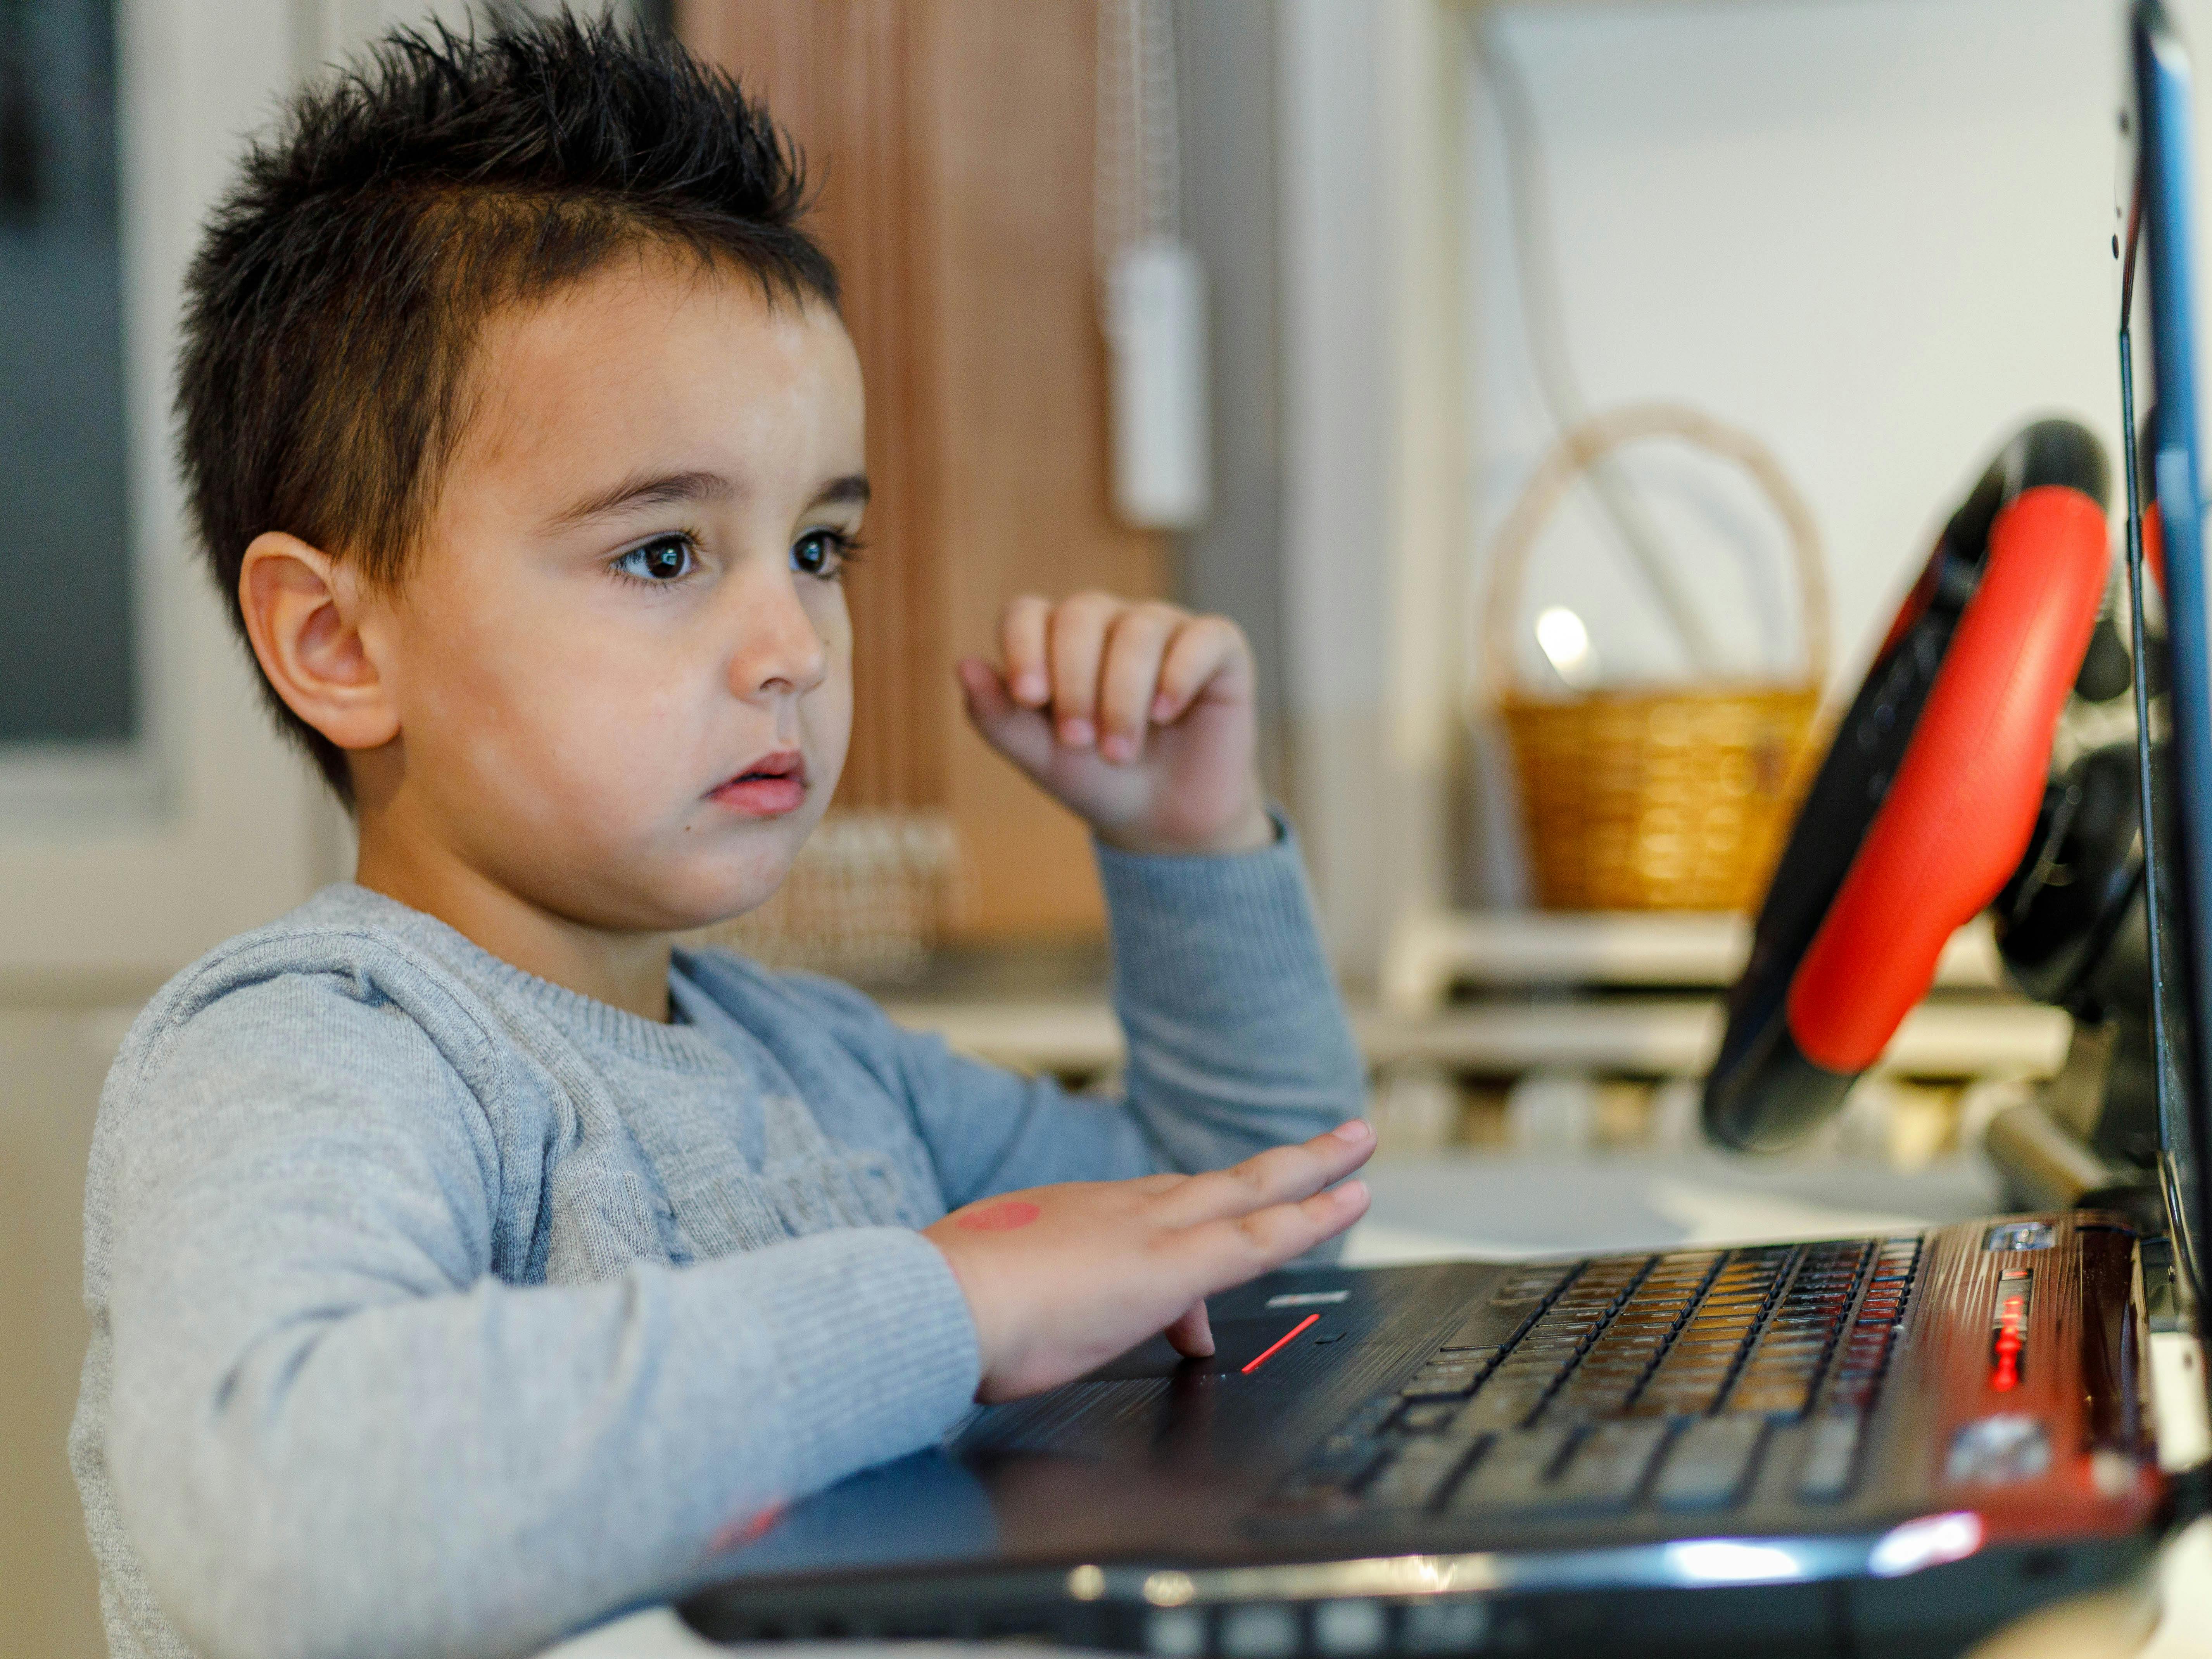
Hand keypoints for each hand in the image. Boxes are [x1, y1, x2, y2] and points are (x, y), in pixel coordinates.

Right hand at [923, 1121, 1374, 1402]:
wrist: (937, 1303)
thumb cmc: (952, 1311)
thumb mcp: (1004, 1302)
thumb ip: (1046, 1312)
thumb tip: (1062, 1334)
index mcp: (1077, 1217)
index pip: (1152, 1220)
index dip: (1189, 1234)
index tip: (1203, 1283)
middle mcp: (1122, 1210)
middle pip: (1215, 1182)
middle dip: (1274, 1165)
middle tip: (1326, 1142)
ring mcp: (1152, 1232)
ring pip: (1249, 1190)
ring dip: (1308, 1170)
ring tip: (1358, 1152)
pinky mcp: (1172, 1265)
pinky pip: (1261, 1235)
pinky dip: (1311, 1216)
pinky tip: (1351, 1200)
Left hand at [957, 593, 1272, 855]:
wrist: (1164, 821)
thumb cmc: (1097, 780)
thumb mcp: (1040, 758)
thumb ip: (998, 718)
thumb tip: (963, 665)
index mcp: (1058, 640)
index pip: (1028, 612)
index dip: (1024, 646)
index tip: (1029, 698)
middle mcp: (1110, 623)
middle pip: (1081, 614)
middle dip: (1075, 680)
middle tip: (1079, 741)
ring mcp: (1166, 628)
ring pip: (1139, 630)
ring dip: (1123, 696)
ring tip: (1120, 753)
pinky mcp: (1219, 647)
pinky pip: (1202, 637)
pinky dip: (1179, 674)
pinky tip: (1166, 714)